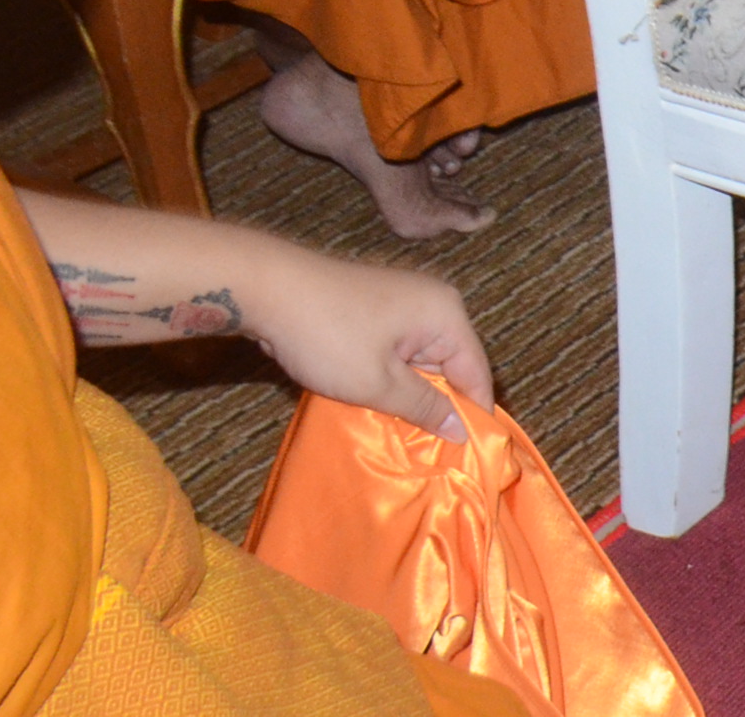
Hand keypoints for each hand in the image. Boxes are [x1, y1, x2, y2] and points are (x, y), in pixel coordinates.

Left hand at [246, 246, 491, 439]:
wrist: (269, 289)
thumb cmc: (328, 337)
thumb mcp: (377, 384)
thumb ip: (424, 407)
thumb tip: (461, 430)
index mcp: (446, 314)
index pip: (476, 372)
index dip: (473, 414)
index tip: (466, 454)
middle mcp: (434, 302)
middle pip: (451, 364)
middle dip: (438, 404)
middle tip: (428, 450)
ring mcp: (405, 301)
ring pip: (422, 359)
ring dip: (410, 392)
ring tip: (401, 432)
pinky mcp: (379, 307)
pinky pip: (400, 349)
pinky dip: (391, 376)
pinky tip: (376, 401)